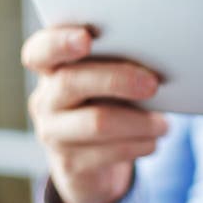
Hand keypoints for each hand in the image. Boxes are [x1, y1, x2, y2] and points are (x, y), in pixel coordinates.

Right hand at [22, 26, 166, 202]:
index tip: (85, 38)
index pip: (39, 51)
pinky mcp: (69, 163)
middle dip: (116, 80)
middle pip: (70, 82)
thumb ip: (116, 63)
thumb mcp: (106, 80)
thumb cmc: (107, 103)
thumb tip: (153, 60)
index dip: (59, 42)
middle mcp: (45, 99)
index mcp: (51, 69)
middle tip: (152, 84)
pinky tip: (153, 141)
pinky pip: (109, 152)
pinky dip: (139, 144)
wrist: (94, 161)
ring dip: (138, 121)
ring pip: (96, 122)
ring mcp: (53, 133)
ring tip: (163, 123)